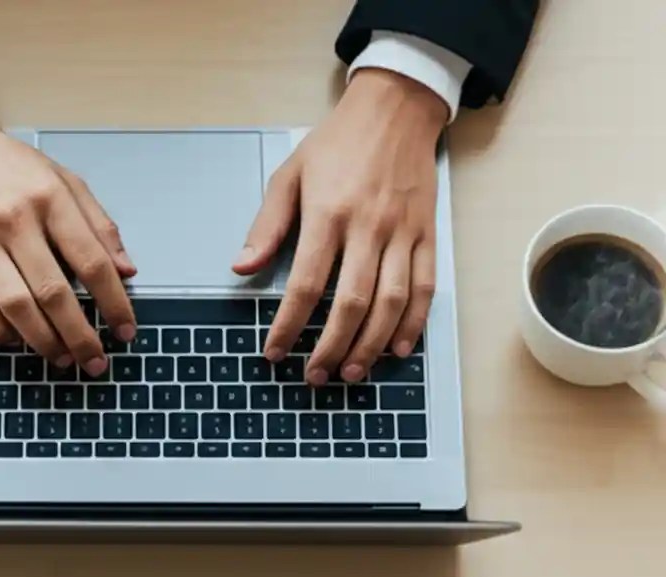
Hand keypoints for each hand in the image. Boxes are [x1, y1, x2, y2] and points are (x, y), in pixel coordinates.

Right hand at [0, 68, 136, 375]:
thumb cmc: (6, 163)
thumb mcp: (64, 178)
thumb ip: (99, 224)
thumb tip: (127, 269)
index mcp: (51, 199)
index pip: (93, 262)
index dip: (115, 303)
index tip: (126, 330)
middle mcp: (16, 221)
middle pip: (55, 293)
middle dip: (81, 335)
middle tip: (96, 361)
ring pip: (17, 307)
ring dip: (44, 341)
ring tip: (63, 359)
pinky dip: (0, 332)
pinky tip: (19, 340)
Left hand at [233, 68, 446, 385]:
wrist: (396, 108)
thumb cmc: (337, 143)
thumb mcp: (289, 174)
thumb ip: (267, 226)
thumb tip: (241, 267)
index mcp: (328, 213)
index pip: (305, 283)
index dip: (289, 324)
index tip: (275, 351)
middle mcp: (368, 227)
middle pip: (351, 302)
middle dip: (332, 347)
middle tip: (314, 375)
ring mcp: (403, 232)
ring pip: (391, 302)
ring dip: (371, 344)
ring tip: (352, 373)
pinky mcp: (428, 233)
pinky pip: (424, 287)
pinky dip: (412, 323)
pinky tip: (397, 348)